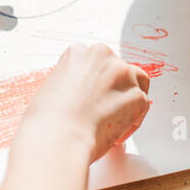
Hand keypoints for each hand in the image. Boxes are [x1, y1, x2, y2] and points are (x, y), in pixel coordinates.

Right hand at [21, 44, 151, 162]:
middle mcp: (103, 57)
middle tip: (106, 109)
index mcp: (79, 53)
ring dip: (128, 100)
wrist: (58, 137)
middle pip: (119, 69)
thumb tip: (80, 96)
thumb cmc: (47, 121)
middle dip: (115, 89)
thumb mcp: (51, 89)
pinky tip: (117, 133)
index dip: (97, 83)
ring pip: (137, 83)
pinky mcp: (136, 95)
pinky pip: (142, 106)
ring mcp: (123, 74)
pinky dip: (133, 121)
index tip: (94, 97)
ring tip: (116, 120)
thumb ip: (72, 84)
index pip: (97, 62)